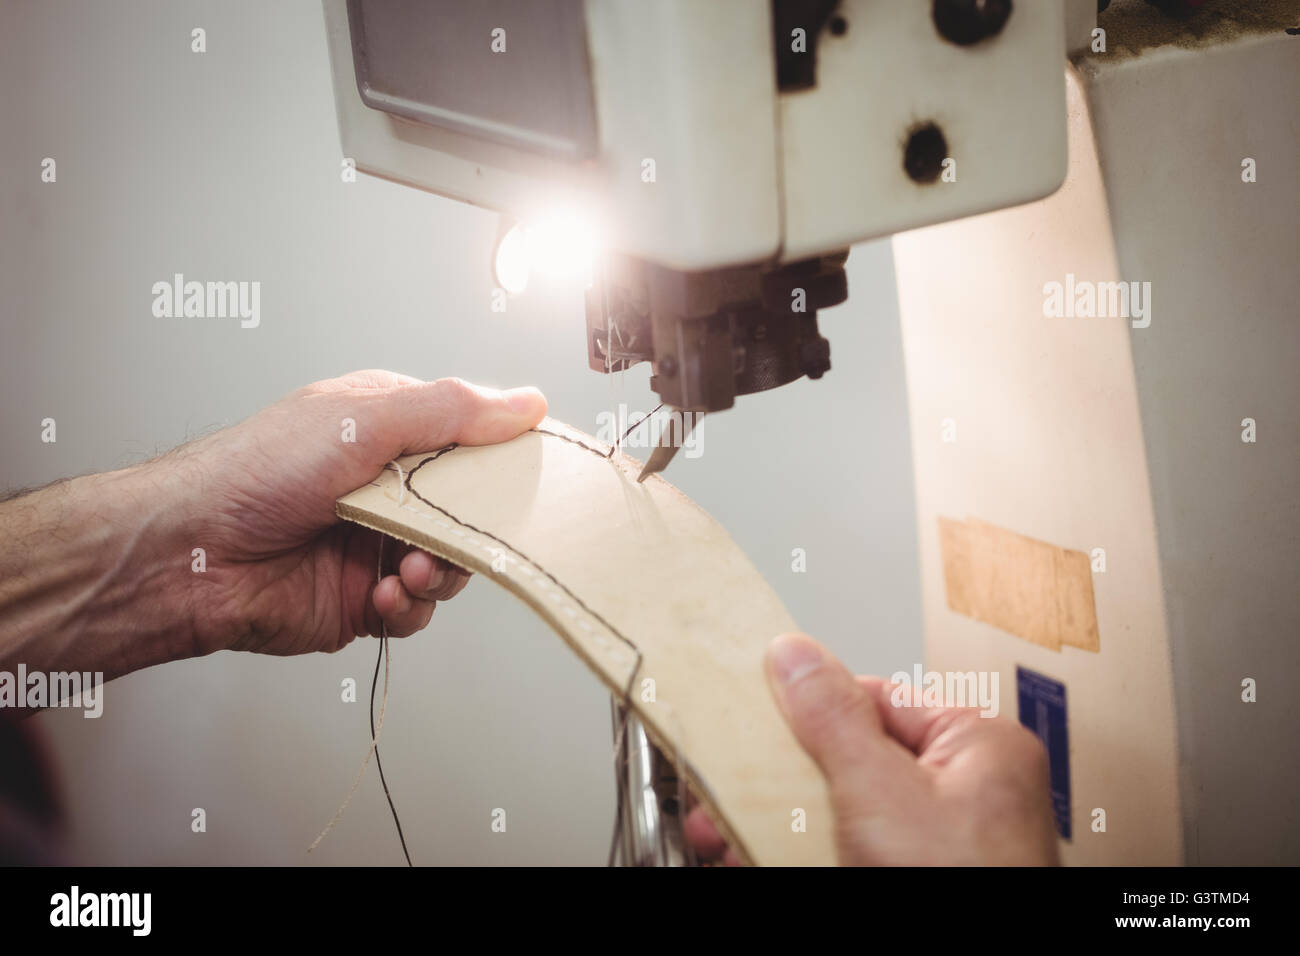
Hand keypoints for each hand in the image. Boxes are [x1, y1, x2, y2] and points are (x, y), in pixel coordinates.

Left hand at [170, 371, 546, 656]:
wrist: (188, 555)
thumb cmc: (255, 472)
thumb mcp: (362, 419)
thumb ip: (451, 412)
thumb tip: (527, 403)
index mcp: (388, 430)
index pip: (471, 440)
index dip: (502, 461)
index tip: (530, 480)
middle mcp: (385, 487)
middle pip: (468, 511)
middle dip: (471, 528)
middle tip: (462, 533)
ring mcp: (374, 544)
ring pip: (450, 565)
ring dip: (439, 571)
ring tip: (410, 569)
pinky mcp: (361, 599)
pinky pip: (416, 610)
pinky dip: (408, 606)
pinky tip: (382, 593)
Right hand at [685, 633, 1059, 865]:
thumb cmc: (961, 888)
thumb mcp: (879, 791)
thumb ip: (833, 719)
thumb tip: (796, 655)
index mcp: (980, 749)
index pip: (876, 699)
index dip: (808, 710)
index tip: (752, 716)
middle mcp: (968, 795)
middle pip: (851, 760)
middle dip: (780, 779)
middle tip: (726, 787)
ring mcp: (941, 847)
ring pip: (842, 814)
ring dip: (779, 822)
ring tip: (724, 835)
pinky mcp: (912, 876)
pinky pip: (848, 854)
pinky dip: (802, 855)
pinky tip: (754, 857)